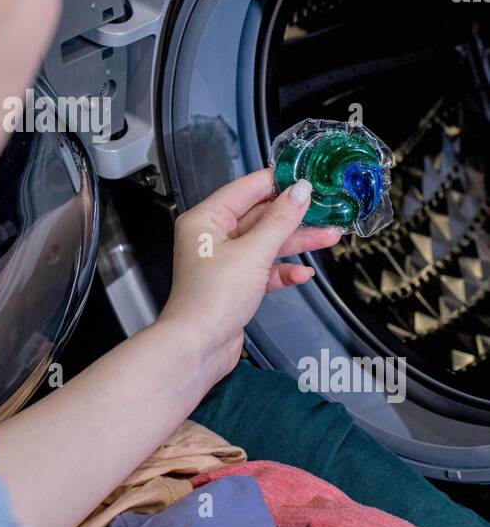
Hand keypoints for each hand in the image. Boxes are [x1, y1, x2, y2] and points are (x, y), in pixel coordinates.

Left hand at [156, 168, 340, 390]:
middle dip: (294, 216)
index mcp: (206, 220)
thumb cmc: (211, 299)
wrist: (198, 347)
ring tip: (329, 236)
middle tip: (326, 209)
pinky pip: (264, 269)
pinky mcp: (235, 285)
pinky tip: (303, 274)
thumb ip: (280, 221)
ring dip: (295, 242)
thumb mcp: (253, 252)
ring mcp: (224, 262)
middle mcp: (212, 237)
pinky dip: (283, 270)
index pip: (246, 189)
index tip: (307, 178)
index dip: (277, 182)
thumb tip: (300, 191)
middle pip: (259, 216)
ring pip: (265, 243)